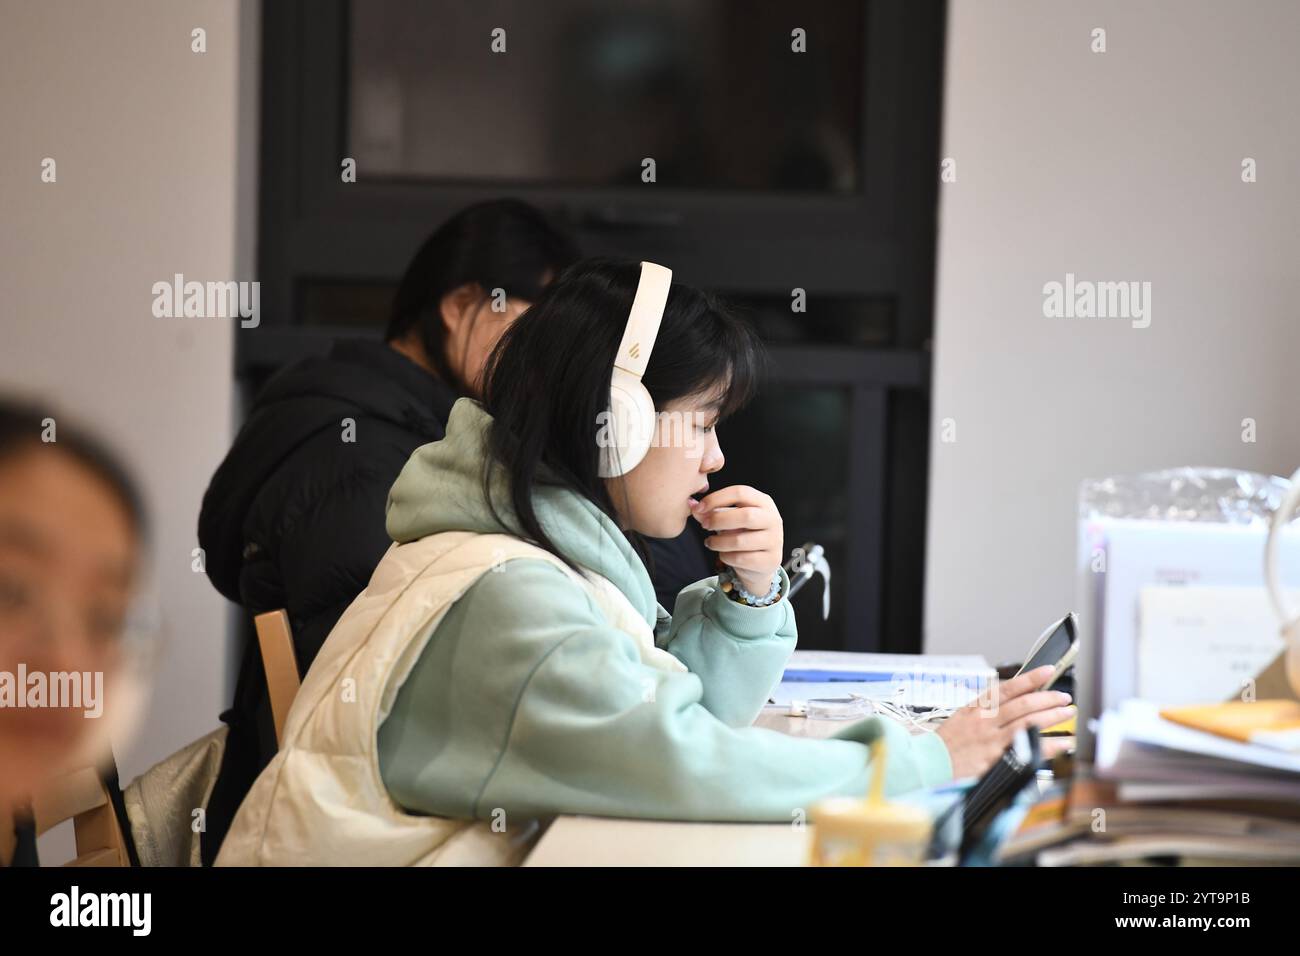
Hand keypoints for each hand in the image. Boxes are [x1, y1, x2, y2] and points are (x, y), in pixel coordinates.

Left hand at [690, 485, 782, 595]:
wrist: (760, 562)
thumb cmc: (743, 534)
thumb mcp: (728, 519)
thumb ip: (711, 512)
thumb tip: (691, 504)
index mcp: (763, 502)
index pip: (741, 492)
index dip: (717, 498)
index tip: (699, 507)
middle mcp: (773, 519)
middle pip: (745, 515)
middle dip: (718, 520)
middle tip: (704, 526)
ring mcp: (774, 540)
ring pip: (740, 540)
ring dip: (718, 542)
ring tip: (710, 542)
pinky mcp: (771, 560)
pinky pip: (742, 559)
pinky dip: (726, 557)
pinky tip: (723, 555)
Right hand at [934, 665, 1075, 779]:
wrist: (930, 763)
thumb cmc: (945, 744)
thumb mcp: (961, 718)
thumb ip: (983, 710)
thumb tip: (1008, 702)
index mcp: (976, 707)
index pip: (1007, 688)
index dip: (1029, 678)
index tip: (1046, 671)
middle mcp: (984, 719)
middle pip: (1023, 703)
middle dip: (1047, 697)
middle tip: (1063, 696)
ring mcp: (991, 737)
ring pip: (1028, 721)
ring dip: (1051, 716)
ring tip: (1067, 712)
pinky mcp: (996, 756)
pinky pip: (1027, 747)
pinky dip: (1048, 744)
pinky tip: (1062, 742)